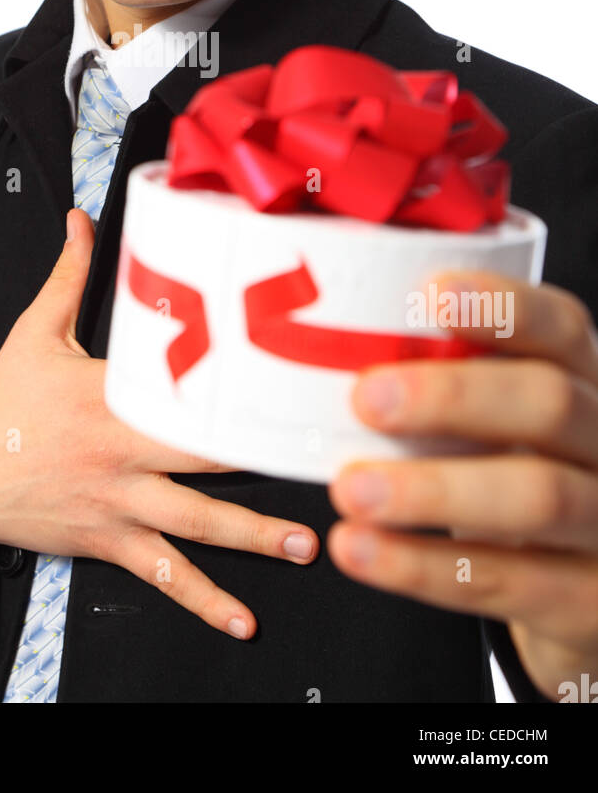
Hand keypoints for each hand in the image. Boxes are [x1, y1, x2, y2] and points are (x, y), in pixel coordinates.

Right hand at [0, 207, 318, 639]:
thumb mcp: (34, 332)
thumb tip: (80, 215)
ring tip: (307, 545)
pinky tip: (241, 620)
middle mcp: (121, 451)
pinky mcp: (109, 541)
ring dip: (254, 537)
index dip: (235, 390)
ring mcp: (119, 503)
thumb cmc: (2, 401)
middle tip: (326, 466)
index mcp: (110, 395)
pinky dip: (203, 600)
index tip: (286, 387)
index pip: (183, 389)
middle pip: (206, 457)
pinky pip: (163, 575)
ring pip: (197, 524)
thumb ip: (69, 275)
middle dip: (265, 464)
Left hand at [326, 269, 597, 700]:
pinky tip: (363, 549)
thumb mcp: (497, 415)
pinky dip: (424, 568)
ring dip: (433, 491)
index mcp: (583, 377)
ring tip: (350, 490)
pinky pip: (512, 581)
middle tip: (367, 399)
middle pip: (551, 403)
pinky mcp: (589, 597)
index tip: (432, 295)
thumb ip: (441, 380)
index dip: (503, 308)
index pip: (560, 326)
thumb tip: (321, 348)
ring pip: (539, 496)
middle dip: (454, 396)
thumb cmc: (512, 470)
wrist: (578, 582)